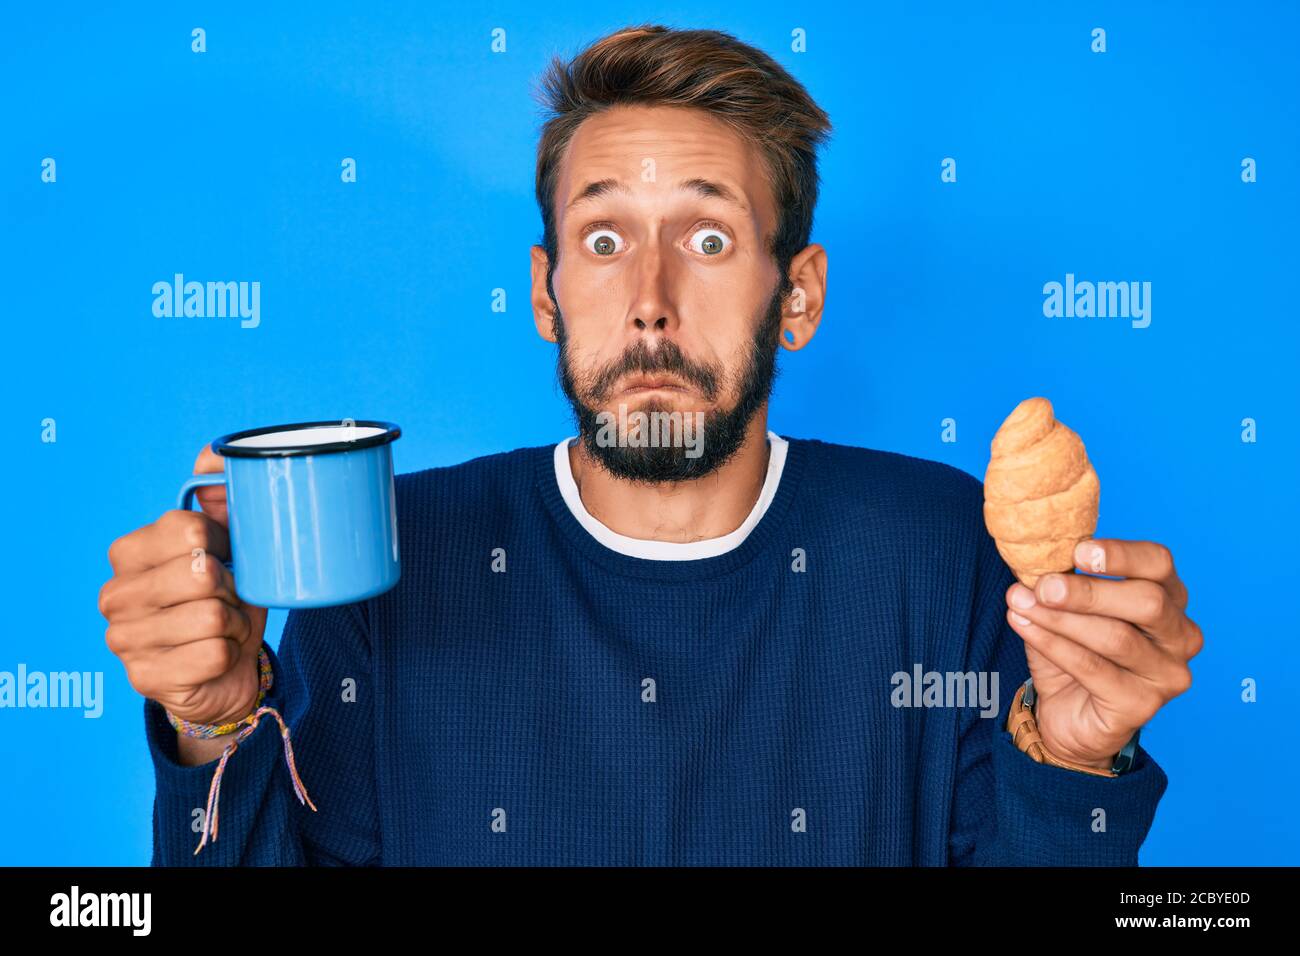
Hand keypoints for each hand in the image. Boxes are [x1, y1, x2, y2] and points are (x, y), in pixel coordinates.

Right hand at [99, 445, 267, 726]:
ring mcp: (123, 639)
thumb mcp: (230, 546)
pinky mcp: (143, 678)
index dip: (224, 543)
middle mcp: (114, 593)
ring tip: (225, 628)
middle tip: (227, 599)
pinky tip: (219, 655)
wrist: (225, 670)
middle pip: (202, 574)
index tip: (224, 558)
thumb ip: (222, 497)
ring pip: (212, 615)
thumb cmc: (225, 599)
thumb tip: (214, 455)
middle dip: (233, 589)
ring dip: (236, 623)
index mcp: (128, 551)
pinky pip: (214, 653)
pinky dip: (232, 653)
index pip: (189, 529)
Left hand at [1004, 538, 1201, 769]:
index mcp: (1170, 598)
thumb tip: (1030, 567)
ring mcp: (1167, 674)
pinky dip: (1052, 644)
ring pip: (1116, 637)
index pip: (1159, 564)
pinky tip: (1024, 626)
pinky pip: (1093, 669)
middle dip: (1089, 592)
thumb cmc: (1075, 651)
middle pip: (1147, 602)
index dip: (1122, 555)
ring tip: (1021, 603)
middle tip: (1044, 586)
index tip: (1079, 551)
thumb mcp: (1068, 610)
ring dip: (1061, 618)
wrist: (1068, 714)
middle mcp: (1180, 635)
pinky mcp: (1143, 705)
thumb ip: (1060, 586)